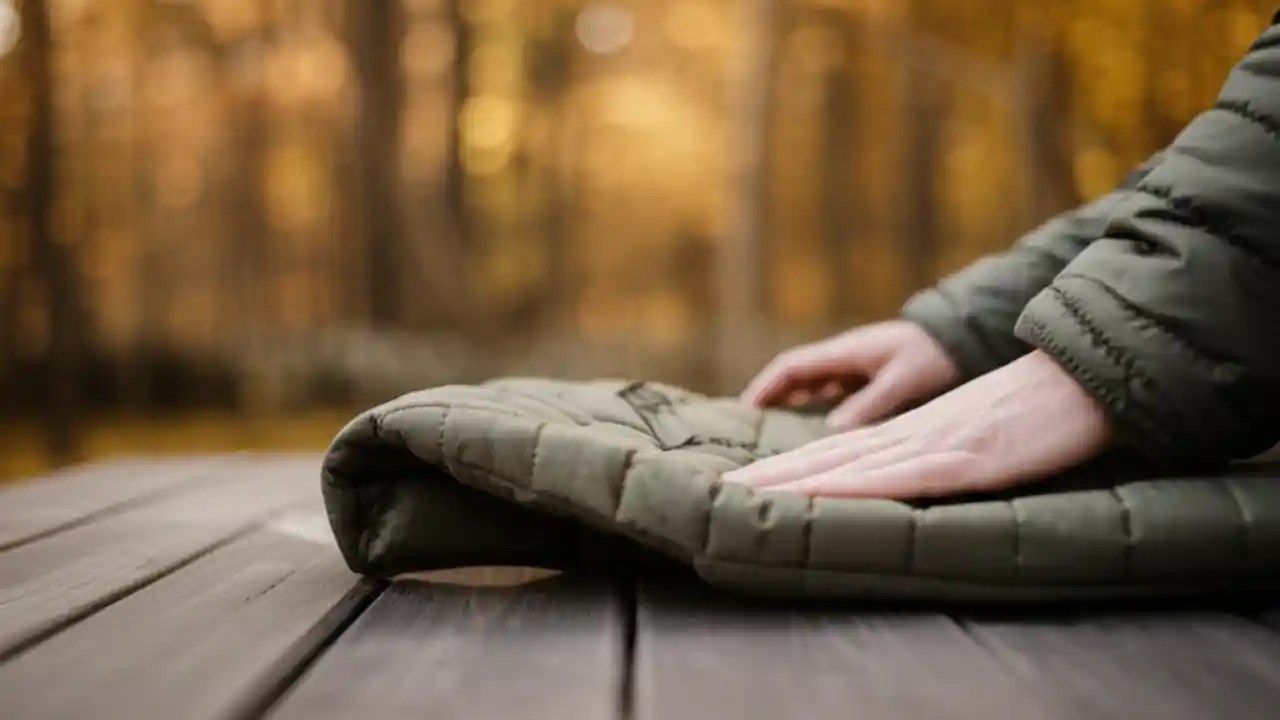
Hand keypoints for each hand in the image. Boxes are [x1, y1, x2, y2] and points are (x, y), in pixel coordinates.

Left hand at [724, 351, 1112, 498]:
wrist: (1081, 380)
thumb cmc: (1035, 414)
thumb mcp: (974, 439)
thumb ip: (936, 460)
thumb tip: (909, 484)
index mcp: (908, 434)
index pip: (833, 455)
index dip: (784, 472)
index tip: (740, 487)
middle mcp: (907, 437)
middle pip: (823, 458)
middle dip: (768, 479)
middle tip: (714, 493)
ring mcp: (932, 445)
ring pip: (847, 467)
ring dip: (792, 484)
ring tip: (742, 496)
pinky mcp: (963, 458)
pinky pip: (899, 477)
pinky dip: (854, 488)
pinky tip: (819, 496)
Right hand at [741, 320, 960, 428]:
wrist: (962, 337)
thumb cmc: (933, 355)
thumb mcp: (902, 380)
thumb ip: (868, 404)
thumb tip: (831, 431)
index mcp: (843, 352)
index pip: (790, 366)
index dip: (764, 386)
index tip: (744, 409)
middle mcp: (842, 357)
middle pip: (793, 375)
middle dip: (768, 397)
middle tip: (745, 426)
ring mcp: (853, 366)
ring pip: (810, 384)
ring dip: (788, 402)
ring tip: (768, 432)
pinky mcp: (867, 376)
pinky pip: (830, 392)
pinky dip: (813, 407)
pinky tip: (811, 429)